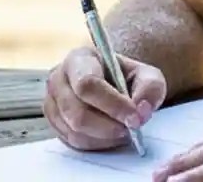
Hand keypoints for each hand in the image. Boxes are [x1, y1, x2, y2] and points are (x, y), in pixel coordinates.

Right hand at [44, 46, 167, 150]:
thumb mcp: (147, 76)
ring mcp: (52, 102)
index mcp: (79, 59)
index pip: (87, 84)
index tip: (135, 118)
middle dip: (108, 126)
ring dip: (104, 137)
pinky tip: (109, 135)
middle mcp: (58, 79)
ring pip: (75, 131)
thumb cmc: (127, 79)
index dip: (112, 104)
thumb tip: (141, 110)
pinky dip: (96, 144)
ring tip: (122, 130)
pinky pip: (72, 142)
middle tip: (130, 129)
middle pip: (77, 113)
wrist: (113, 87)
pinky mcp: (54, 124)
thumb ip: (151, 88)